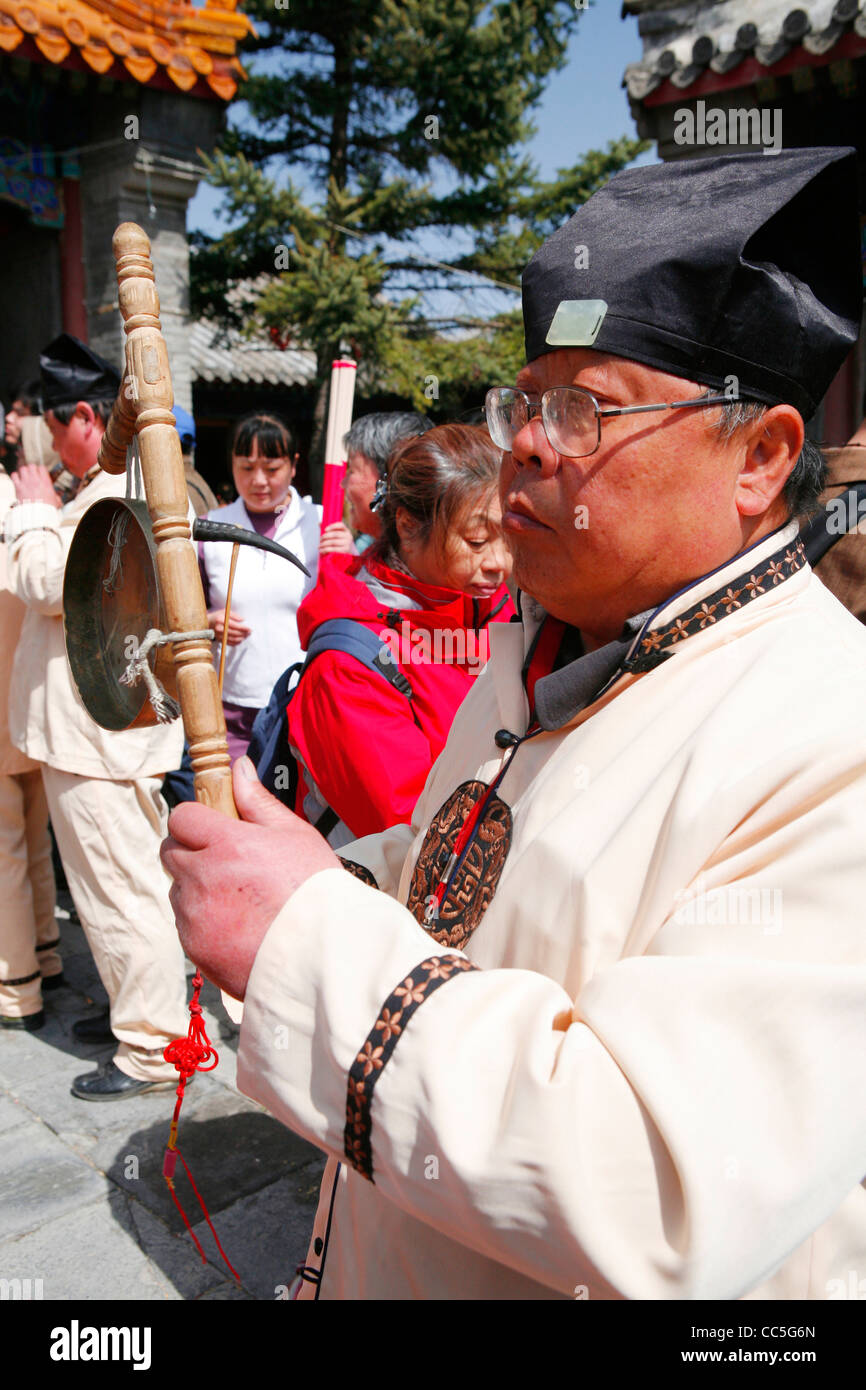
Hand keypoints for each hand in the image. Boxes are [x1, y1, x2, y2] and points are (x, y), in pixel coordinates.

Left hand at [12, 464, 60, 506]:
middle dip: (32, 469)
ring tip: (25, 476)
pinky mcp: (18, 487)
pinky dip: (15, 476)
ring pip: (23, 468)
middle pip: (31, 466)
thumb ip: (56, 497)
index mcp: (45, 481)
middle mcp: (35, 479)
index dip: (41, 470)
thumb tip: (58, 498)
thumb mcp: (56, 501)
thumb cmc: (47, 509)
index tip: (40, 474)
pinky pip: (14, 475)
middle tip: (32, 474)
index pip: (42, 468)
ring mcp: (26, 482)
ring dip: (23, 472)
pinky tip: (18, 480)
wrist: (37, 514)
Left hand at [160, 757, 339, 999]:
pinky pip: (186, 925)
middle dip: (190, 852)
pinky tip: (238, 928)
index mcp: (226, 843)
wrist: (322, 957)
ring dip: (196, 889)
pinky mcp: (193, 947)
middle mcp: (201, 876)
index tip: (215, 830)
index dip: (197, 820)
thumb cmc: (315, 892)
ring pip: (178, 890)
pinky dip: (203, 923)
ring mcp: (194, 915)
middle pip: (170, 851)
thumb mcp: (295, 836)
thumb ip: (258, 802)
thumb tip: (239, 767)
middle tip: (226, 864)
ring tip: (239, 902)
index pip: (181, 816)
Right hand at [207, 608, 250, 644]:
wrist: (208, 623)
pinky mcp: (220, 640)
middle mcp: (219, 628)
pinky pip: (231, 643)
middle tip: (250, 632)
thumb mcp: (225, 612)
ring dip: (242, 638)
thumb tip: (243, 620)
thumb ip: (234, 615)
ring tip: (246, 635)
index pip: (234, 625)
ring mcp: (219, 636)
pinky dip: (237, 642)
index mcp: (220, 620)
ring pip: (234, 639)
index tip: (249, 628)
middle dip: (244, 633)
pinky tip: (241, 639)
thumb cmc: (218, 616)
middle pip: (235, 633)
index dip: (243, 628)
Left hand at [319, 521, 356, 555]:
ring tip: (319, 546)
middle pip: (335, 534)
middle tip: (320, 540)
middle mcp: (348, 536)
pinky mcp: (345, 551)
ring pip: (333, 542)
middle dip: (325, 536)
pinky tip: (321, 550)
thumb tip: (319, 523)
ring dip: (324, 544)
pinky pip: (333, 549)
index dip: (332, 526)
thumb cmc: (340, 543)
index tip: (325, 530)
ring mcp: (347, 543)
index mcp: (346, 530)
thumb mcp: (337, 536)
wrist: (348, 554)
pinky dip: (326, 549)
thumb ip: (329, 529)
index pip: (340, 525)